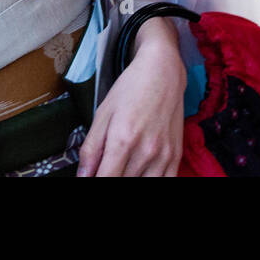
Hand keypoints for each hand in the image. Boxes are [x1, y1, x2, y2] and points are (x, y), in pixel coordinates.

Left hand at [77, 20, 185, 176]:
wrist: (163, 73)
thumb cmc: (130, 90)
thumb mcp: (102, 114)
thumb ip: (91, 149)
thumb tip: (83, 177)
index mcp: (122, 140)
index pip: (105, 180)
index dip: (94, 183)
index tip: (91, 179)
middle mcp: (146, 152)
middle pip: (123, 184)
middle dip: (111, 178)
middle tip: (106, 167)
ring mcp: (164, 156)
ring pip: (142, 186)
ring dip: (129, 180)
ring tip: (122, 169)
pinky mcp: (176, 156)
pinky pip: (165, 183)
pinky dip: (150, 182)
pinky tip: (139, 173)